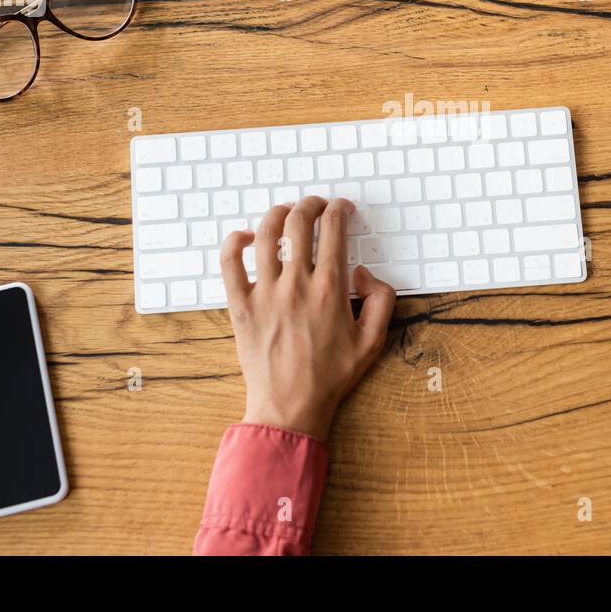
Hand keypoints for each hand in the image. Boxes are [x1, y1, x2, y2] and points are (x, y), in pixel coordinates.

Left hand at [220, 196, 395, 440]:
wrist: (290, 407)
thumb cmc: (330, 377)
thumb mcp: (373, 341)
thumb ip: (381, 300)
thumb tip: (363, 272)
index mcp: (330, 290)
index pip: (333, 229)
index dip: (339, 209)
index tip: (342, 209)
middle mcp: (296, 285)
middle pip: (299, 222)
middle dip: (311, 204)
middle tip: (316, 205)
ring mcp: (264, 293)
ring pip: (265, 234)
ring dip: (277, 214)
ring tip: (285, 213)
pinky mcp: (240, 306)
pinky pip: (229, 263)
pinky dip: (234, 242)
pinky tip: (244, 237)